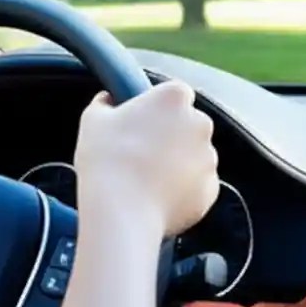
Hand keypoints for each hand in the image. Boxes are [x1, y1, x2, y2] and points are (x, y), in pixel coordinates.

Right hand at [73, 81, 218, 238]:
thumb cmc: (107, 161)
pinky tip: (156, 197)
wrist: (122, 213)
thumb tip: (107, 100)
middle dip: (170, 135)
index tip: (139, 122)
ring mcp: (209, 158)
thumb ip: (105, 103)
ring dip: (176, 163)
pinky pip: (197, 185)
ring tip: (145, 179)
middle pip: (187, 124)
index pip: (173, 94)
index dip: (156, 108)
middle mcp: (200, 123)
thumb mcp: (93, 120)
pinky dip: (183, 190)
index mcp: (174, 97)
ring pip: (193, 156)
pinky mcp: (211, 189)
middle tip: (139, 152)